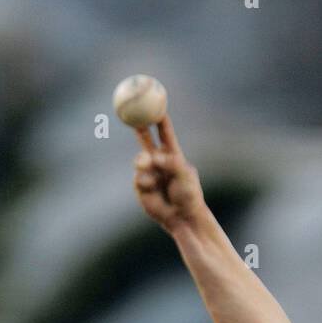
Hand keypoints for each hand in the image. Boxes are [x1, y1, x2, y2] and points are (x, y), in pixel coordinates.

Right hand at [131, 115, 204, 234]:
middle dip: (139, 127)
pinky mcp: (141, 188)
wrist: (183, 218)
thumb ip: (171, 163)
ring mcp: (149, 174)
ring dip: (143, 163)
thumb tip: (153, 158)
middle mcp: (159, 163)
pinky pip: (138, 178)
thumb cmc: (189, 196)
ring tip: (149, 169)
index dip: (160, 119)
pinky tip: (153, 189)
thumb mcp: (185, 176)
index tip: (156, 104)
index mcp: (172, 156)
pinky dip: (145, 182)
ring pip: (139, 160)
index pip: (165, 134)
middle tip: (133, 116)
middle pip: (146, 140)